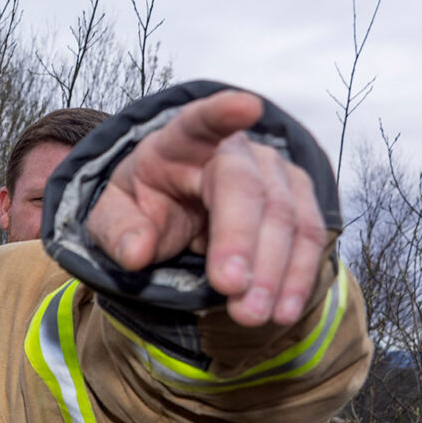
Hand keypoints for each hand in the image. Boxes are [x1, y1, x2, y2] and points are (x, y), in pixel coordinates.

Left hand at [87, 90, 329, 326]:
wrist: (173, 205)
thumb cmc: (143, 203)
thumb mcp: (112, 214)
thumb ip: (117, 229)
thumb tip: (135, 253)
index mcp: (181, 143)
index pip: (200, 122)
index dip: (222, 113)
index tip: (245, 106)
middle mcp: (236, 151)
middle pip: (248, 191)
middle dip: (244, 244)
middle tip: (234, 294)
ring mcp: (274, 172)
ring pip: (288, 217)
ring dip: (277, 271)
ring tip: (256, 316)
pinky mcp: (298, 200)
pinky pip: (309, 237)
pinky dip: (298, 276)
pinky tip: (285, 309)